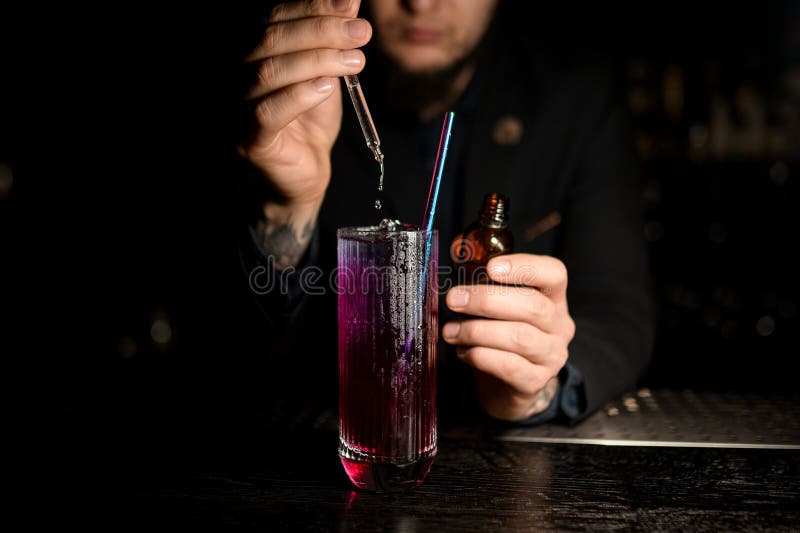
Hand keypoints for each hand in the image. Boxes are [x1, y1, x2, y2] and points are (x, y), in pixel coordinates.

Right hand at [237, 0, 371, 205]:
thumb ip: (333, 38)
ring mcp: (235, 108)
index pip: (273, 16)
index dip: (312, 7)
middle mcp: (233, 74)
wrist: (307, 170)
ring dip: (318, 60)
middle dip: (321, 31)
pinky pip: (267, 112)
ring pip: (268, 72)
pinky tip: (327, 87)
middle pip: (270, 39)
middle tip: (361, 33)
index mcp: (249, 50)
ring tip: (355, 60)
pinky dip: (300, 95)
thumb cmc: (312, 117)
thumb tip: (350, 1)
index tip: (350, 6)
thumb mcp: (326, 70)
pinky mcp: (248, 140)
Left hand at [442, 254, 575, 420]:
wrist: (506, 386)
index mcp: (553, 298)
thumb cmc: (499, 337)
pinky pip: (508, 365)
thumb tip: (457, 264)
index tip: (490, 267)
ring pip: (518, 337)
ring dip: (476, 331)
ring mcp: (551, 356)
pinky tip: (463, 351)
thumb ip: (484, 285)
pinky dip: (479, 355)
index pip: (554, 273)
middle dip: (487, 300)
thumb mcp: (498, 308)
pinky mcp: (535, 381)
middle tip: (454, 300)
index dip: (525, 267)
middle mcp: (559, 325)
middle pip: (532, 306)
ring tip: (451, 330)